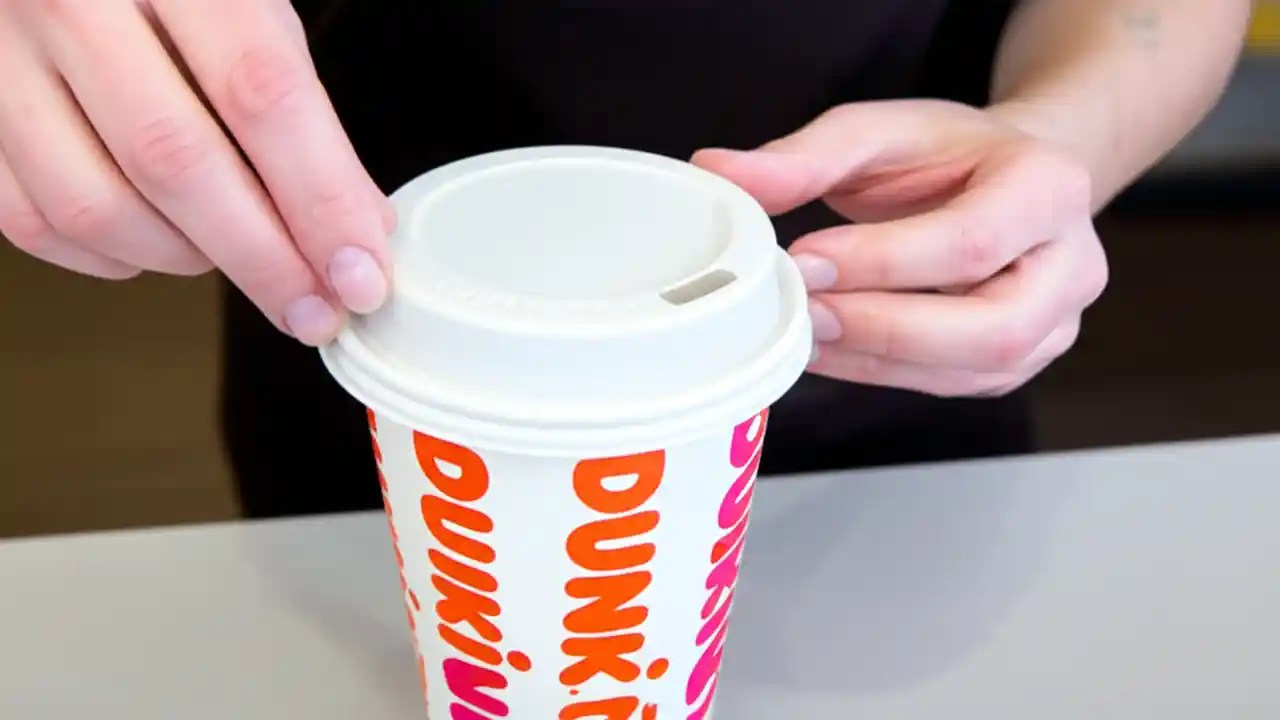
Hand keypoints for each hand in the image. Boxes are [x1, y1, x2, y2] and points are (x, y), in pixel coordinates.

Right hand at [0, 0, 393, 345]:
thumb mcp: (248, 9)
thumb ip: (300, 110)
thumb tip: (358, 228)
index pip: (261, 96)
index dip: (320, 200)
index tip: (360, 275)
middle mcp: (73, 4)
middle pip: (177, 163)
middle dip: (264, 261)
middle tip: (316, 310)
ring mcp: (2, 60)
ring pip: (99, 207)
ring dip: (188, 258)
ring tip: (236, 252)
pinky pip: (37, 223)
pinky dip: (114, 257)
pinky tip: (159, 241)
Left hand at [694, 100, 1108, 397]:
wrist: (1010, 182)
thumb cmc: (949, 156)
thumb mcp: (879, 132)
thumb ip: (804, 156)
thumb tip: (719, 171)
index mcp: (1050, 188)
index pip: (969, 243)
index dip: (882, 262)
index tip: (804, 261)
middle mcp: (1069, 265)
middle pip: (991, 327)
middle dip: (885, 329)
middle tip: (804, 313)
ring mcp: (1052, 324)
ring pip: (970, 369)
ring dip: (875, 360)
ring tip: (802, 333)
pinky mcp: (1017, 362)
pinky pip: (949, 384)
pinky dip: (880, 373)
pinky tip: (826, 350)